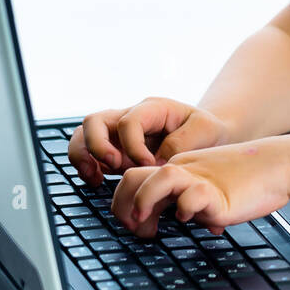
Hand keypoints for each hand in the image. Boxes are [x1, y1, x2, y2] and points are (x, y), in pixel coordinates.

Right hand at [67, 97, 230, 187]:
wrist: (207, 137)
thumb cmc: (206, 131)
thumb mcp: (205, 131)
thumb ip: (182, 143)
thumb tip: (157, 162)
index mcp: (153, 108)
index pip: (129, 122)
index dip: (134, 146)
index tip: (150, 166)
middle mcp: (130, 117)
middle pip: (94, 121)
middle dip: (97, 146)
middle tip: (116, 166)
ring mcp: (118, 134)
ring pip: (82, 135)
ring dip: (83, 157)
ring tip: (95, 178)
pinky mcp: (114, 150)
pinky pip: (87, 153)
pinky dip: (86, 167)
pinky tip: (97, 182)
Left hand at [109, 138, 289, 238]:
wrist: (279, 164)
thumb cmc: (248, 179)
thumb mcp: (209, 187)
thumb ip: (188, 199)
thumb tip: (172, 220)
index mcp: (179, 168)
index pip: (134, 177)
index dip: (123, 202)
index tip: (133, 224)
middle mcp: (185, 171)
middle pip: (134, 176)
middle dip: (122, 205)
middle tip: (134, 227)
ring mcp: (201, 179)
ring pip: (160, 178)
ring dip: (144, 202)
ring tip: (148, 225)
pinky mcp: (219, 193)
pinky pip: (193, 195)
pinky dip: (185, 207)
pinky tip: (187, 217)